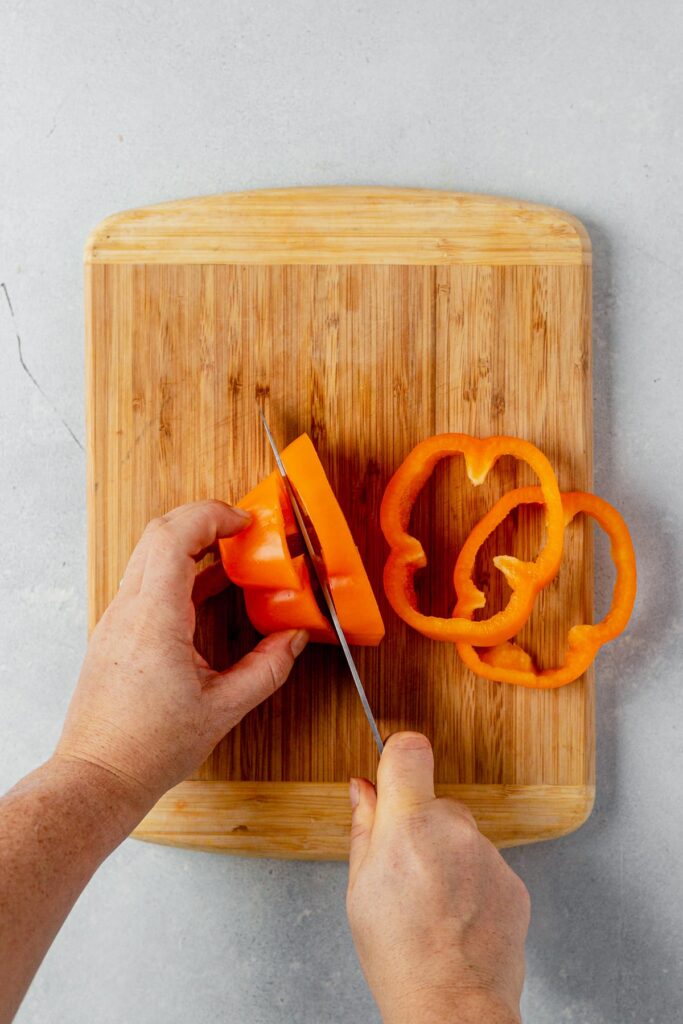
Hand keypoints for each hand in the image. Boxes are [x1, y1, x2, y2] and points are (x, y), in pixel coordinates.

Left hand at [55, 500, 307, 819]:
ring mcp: (117, 619)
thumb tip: (294, 639)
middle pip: (159, 534)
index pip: (174, 537)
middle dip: (205, 521)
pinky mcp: (116, 632)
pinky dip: (179, 575)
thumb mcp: (222, 708)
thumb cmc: (146, 749)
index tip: (245, 521)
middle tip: (243, 532)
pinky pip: (147, 584)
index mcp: (153, 619)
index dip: (212, 516)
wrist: (99, 776)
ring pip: (150, 556)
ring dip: (192, 548)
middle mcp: (128, 610)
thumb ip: (267, 668)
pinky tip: (208, 595)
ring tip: (233, 562)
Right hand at [347, 733, 529, 1023]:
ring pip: (461, 836)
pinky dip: (472, 883)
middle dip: (419, 825)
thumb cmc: (398, 955)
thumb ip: (365, 828)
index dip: (397, 757)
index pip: (409, 750)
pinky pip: (485, 865)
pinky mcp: (514, 880)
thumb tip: (363, 789)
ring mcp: (490, 855)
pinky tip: (456, 919)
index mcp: (409, 823)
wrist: (451, 1008)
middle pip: (435, 801)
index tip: (392, 772)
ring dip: (447, 857)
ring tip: (431, 907)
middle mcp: (456, 829)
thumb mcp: (360, 888)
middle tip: (403, 873)